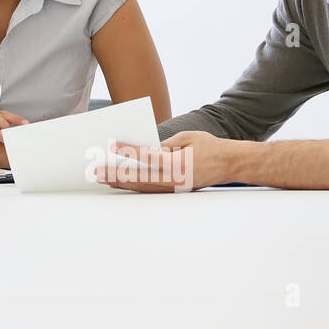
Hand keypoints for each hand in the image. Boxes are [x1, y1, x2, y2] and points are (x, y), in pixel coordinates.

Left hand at [93, 131, 236, 191]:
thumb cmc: (210, 147)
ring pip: (143, 187)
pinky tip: (123, 184)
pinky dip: (136, 187)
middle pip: (140, 178)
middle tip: (97, 172)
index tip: (112, 146)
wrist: (232, 164)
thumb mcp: (187, 137)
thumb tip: (146, 149)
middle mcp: (175, 179)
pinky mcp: (176, 191)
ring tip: (104, 179)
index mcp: (178, 163)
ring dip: (122, 183)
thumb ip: (165, 144)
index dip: (128, 151)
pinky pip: (152, 190)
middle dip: (116, 175)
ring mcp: (175, 188)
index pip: (147, 157)